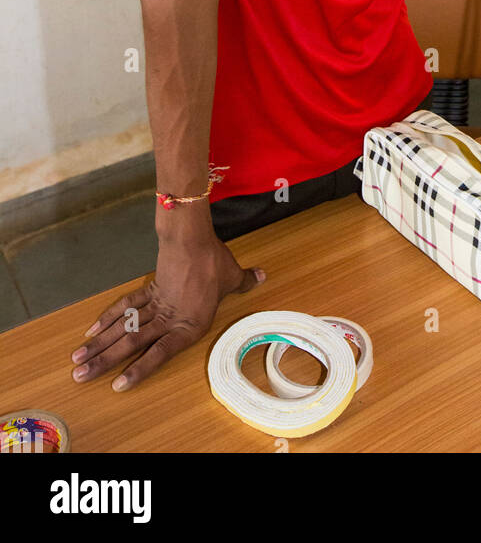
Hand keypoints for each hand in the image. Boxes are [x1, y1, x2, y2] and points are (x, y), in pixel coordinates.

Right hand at [70, 229, 264, 390]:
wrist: (191, 238)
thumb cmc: (213, 261)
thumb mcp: (232, 275)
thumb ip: (244, 281)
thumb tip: (261, 276)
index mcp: (189, 324)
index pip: (160, 353)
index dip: (139, 369)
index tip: (118, 384)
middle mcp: (168, 318)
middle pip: (131, 343)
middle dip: (104, 361)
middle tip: (80, 376)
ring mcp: (155, 304)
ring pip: (122, 328)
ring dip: (99, 344)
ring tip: (77, 360)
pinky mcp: (148, 289)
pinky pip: (125, 307)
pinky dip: (108, 318)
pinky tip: (92, 331)